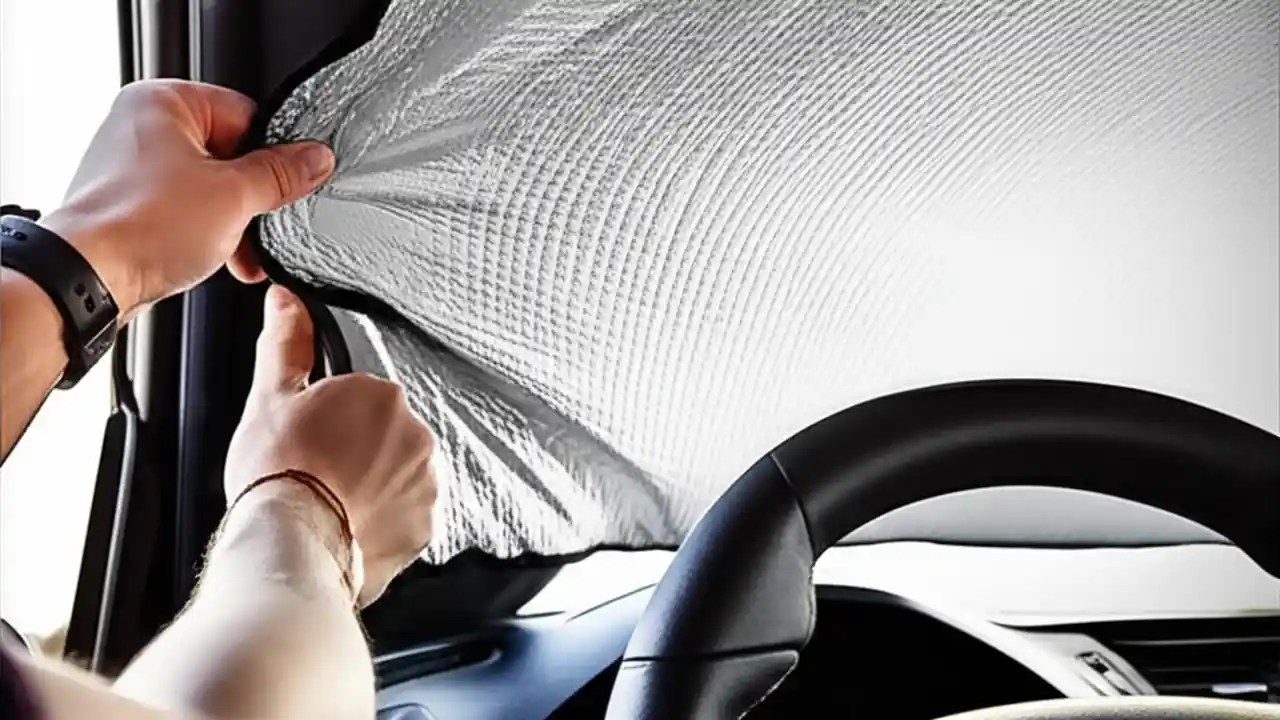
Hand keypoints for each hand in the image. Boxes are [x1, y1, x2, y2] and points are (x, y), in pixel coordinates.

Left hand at [40, 79, 334, 316]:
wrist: (89, 278)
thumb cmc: (139, 226)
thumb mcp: (234, 196)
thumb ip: (281, 174)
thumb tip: (314, 158)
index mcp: (165, 102)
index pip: (247, 115)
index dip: (275, 153)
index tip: (292, 181)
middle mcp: (142, 127)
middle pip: (230, 154)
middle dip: (253, 197)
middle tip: (262, 220)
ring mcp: (133, 167)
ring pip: (210, 188)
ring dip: (235, 223)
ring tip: (242, 250)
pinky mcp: (131, 205)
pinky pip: (186, 212)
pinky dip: (209, 234)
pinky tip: (223, 258)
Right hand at [225, 286, 436, 605]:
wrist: (290, 547)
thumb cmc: (277, 473)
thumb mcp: (269, 397)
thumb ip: (285, 343)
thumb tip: (287, 299)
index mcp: (383, 394)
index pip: (361, 400)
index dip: (329, 424)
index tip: (310, 444)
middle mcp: (417, 434)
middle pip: (384, 438)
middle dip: (356, 455)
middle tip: (318, 478)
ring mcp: (426, 482)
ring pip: (398, 477)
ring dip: (373, 488)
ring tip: (332, 506)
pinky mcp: (427, 526)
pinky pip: (407, 517)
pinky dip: (384, 522)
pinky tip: (350, 527)